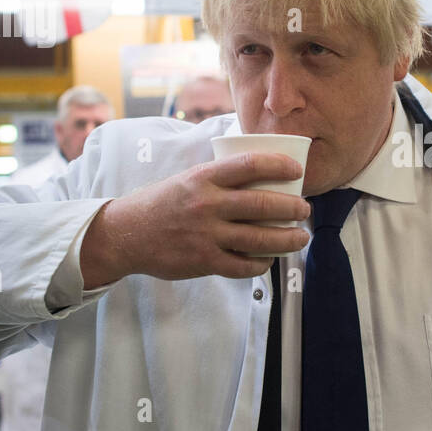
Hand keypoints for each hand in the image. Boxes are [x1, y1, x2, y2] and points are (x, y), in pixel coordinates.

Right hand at [80, 152, 310, 285]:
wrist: (126, 234)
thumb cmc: (163, 203)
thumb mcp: (188, 180)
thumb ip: (220, 179)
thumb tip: (261, 176)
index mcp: (204, 178)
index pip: (250, 165)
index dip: (279, 165)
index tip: (296, 170)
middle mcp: (207, 205)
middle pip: (262, 205)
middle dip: (292, 208)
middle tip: (305, 209)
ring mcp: (206, 235)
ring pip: (260, 239)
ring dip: (287, 239)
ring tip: (301, 237)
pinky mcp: (203, 262)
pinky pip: (243, 266)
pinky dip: (262, 264)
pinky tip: (269, 259)